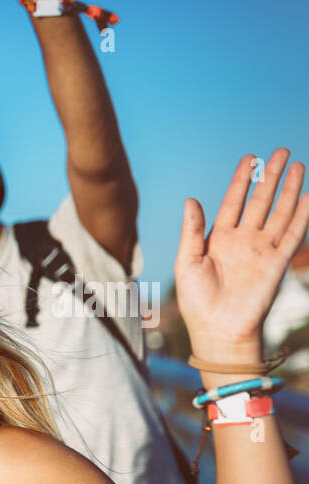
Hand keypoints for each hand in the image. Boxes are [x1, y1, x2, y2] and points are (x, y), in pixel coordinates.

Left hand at [175, 148, 308, 359]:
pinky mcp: (277, 263)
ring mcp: (262, 250)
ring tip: (297, 165)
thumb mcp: (187, 262)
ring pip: (279, 213)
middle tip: (280, 151)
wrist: (217, 330)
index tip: (249, 159)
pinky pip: (293, 235)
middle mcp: (243, 241)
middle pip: (260, 202)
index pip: (232, 203)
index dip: (241, 181)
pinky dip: (302, 216)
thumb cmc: (196, 301)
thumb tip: (191, 199)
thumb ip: (192, 231)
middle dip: (270, 177)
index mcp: (218, 239)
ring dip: (289, 190)